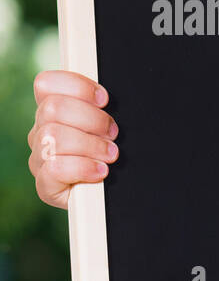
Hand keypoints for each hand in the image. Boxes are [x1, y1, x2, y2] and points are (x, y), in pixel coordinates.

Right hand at [28, 71, 118, 209]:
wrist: (117, 197)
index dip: (77, 86)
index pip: (46, 83)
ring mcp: (40, 159)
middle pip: (53, 108)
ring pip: (53, 136)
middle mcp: (42, 132)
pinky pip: (55, 168)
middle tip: (113, 133)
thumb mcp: (111, 125)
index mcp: (54, 112)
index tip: (104, 99)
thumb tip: (107, 95)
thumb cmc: (116, 155)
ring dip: (91, 145)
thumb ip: (102, 107)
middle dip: (93, 119)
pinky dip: (83, 168)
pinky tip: (100, 172)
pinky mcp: (45, 185)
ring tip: (110, 155)